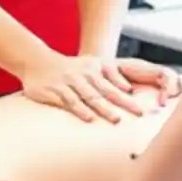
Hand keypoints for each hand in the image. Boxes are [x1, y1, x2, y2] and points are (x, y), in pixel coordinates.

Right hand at [20, 53, 181, 123]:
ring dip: (104, 108)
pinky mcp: (56, 90)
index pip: (115, 83)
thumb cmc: (67, 69)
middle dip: (124, 103)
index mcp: (94, 68)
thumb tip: (129, 90)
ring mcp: (70, 81)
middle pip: (107, 91)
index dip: (129, 95)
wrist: (37, 61)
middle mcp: (84, 74)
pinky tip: (89, 118)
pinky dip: (80, 109)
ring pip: (90, 96)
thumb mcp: (88, 66)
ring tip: (116, 119)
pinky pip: (70, 101)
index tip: (144, 106)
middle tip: (139, 113)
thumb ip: (106, 77)